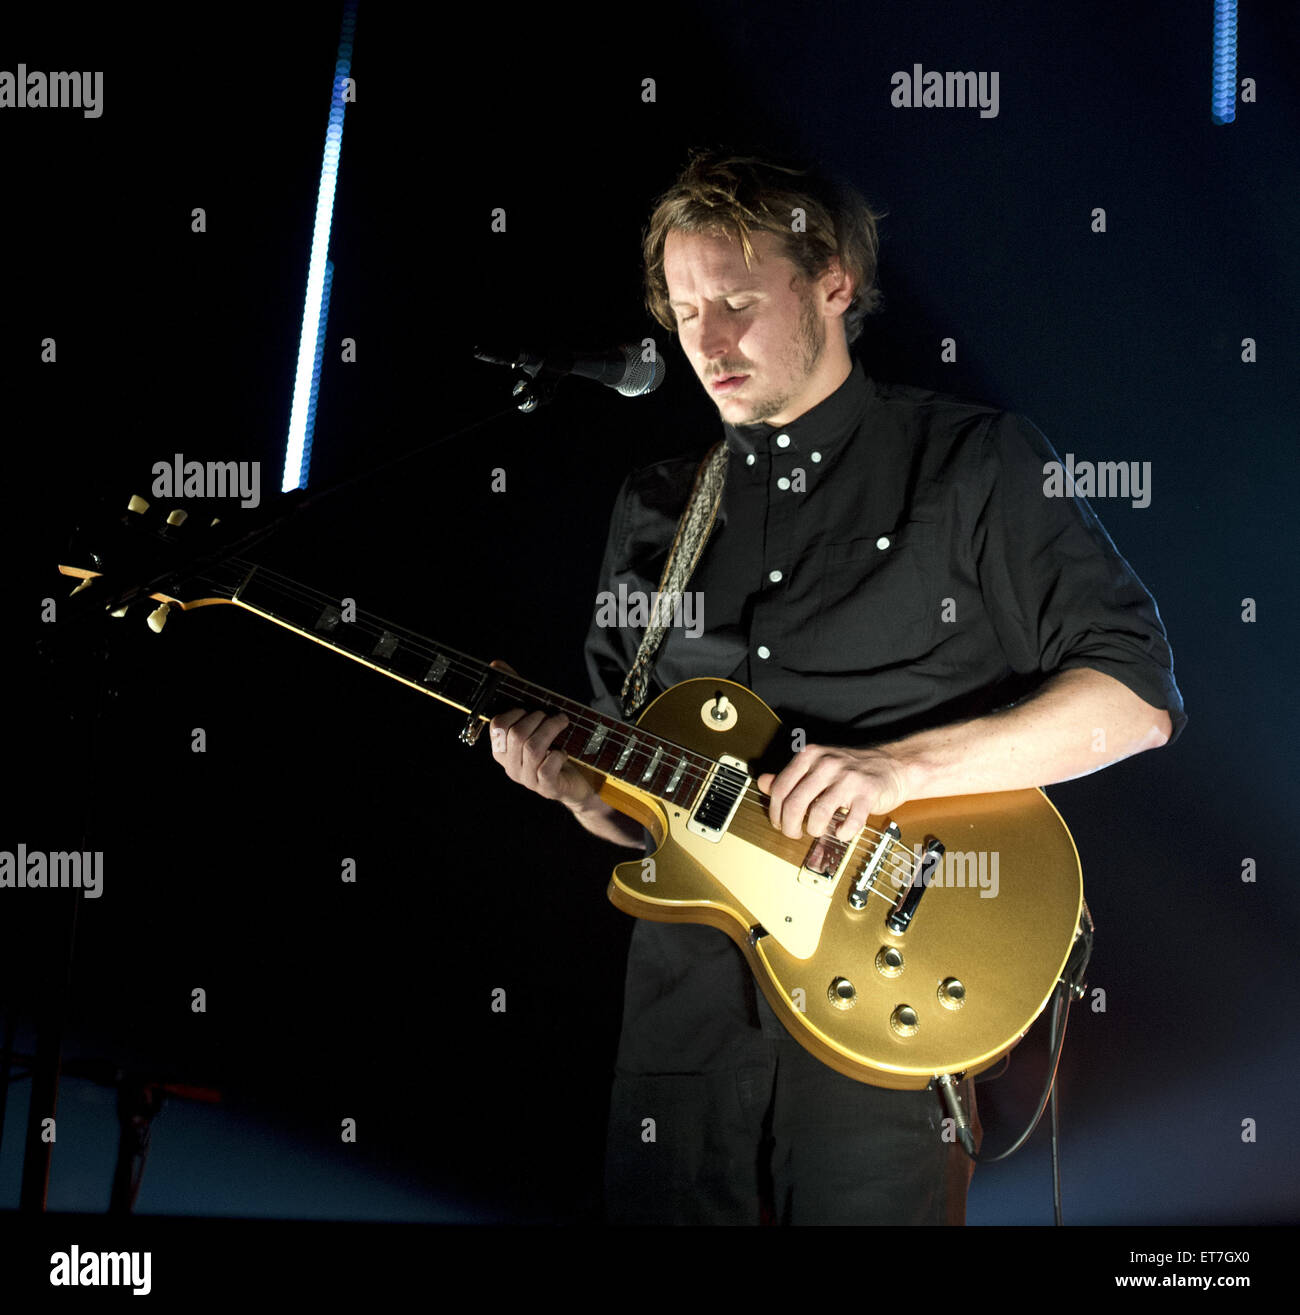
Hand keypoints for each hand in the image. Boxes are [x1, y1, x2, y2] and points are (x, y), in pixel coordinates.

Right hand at [486, 660, 594, 813]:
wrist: (577, 780)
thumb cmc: (553, 745)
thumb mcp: (536, 720)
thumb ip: (516, 693)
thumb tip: (496, 665)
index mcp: (502, 749)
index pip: (497, 725)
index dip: (515, 711)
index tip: (530, 709)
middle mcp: (510, 766)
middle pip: (516, 734)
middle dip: (538, 718)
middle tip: (552, 716)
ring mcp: (527, 779)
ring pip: (532, 748)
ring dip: (551, 729)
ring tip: (562, 723)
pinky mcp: (546, 788)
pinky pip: (547, 767)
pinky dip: (558, 754)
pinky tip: (564, 751)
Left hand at [756, 744, 907, 839]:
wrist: (892, 764)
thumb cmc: (851, 769)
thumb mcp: (816, 765)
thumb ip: (789, 775)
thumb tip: (763, 783)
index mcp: (810, 755)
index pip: (780, 788)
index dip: (775, 811)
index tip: (779, 822)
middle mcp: (827, 764)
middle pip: (794, 804)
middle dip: (789, 826)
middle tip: (794, 833)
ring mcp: (848, 779)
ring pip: (818, 814)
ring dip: (814, 830)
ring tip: (818, 830)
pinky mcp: (868, 795)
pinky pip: (849, 822)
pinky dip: (842, 833)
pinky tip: (841, 830)